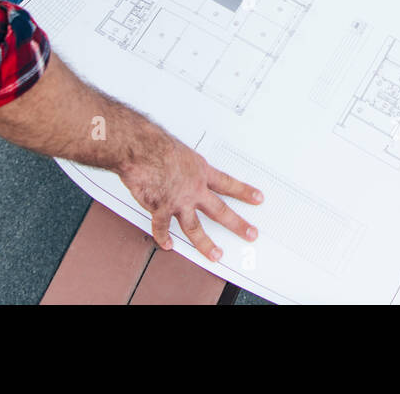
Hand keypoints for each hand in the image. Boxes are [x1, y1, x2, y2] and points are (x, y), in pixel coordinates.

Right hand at [118, 130, 262, 258]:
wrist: (142, 150)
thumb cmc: (157, 144)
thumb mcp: (181, 150)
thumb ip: (184, 164)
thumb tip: (180, 164)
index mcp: (200, 172)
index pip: (228, 184)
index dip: (244, 192)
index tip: (257, 198)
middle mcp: (193, 189)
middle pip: (220, 210)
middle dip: (238, 224)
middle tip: (250, 234)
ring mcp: (178, 201)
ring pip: (195, 228)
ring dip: (205, 244)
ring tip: (215, 254)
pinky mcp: (159, 209)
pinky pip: (162, 228)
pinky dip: (163, 237)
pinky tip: (167, 244)